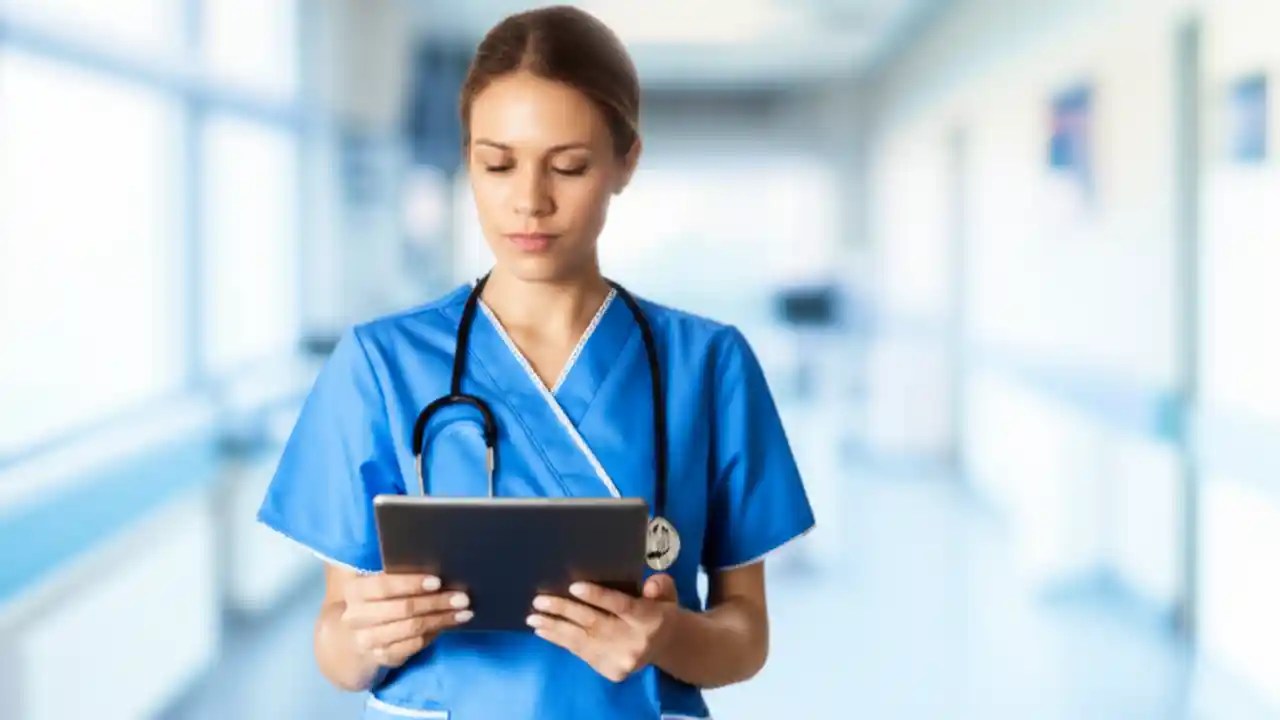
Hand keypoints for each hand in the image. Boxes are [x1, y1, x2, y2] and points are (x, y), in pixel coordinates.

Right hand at [339, 573, 471, 668]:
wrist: (352, 639)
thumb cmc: (375, 602)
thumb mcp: (376, 587)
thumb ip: (398, 579)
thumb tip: (439, 574)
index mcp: (355, 591)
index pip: (384, 586)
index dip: (411, 584)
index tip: (438, 581)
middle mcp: (357, 617)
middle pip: (402, 609)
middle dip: (436, 603)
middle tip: (462, 598)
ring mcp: (368, 641)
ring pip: (411, 629)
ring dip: (441, 620)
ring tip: (464, 613)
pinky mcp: (382, 657)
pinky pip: (414, 645)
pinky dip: (434, 634)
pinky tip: (449, 625)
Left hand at [527, 574, 679, 681]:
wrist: (665, 645)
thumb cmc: (659, 609)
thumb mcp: (666, 593)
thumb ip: (659, 585)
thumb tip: (649, 586)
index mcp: (650, 618)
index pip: (622, 606)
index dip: (597, 597)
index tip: (574, 587)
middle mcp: (635, 642)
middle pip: (595, 624)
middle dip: (564, 611)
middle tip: (539, 601)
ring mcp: (622, 660)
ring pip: (583, 641)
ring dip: (555, 629)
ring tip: (533, 618)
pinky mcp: (611, 671)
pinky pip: (581, 653)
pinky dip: (561, 641)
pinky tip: (544, 631)